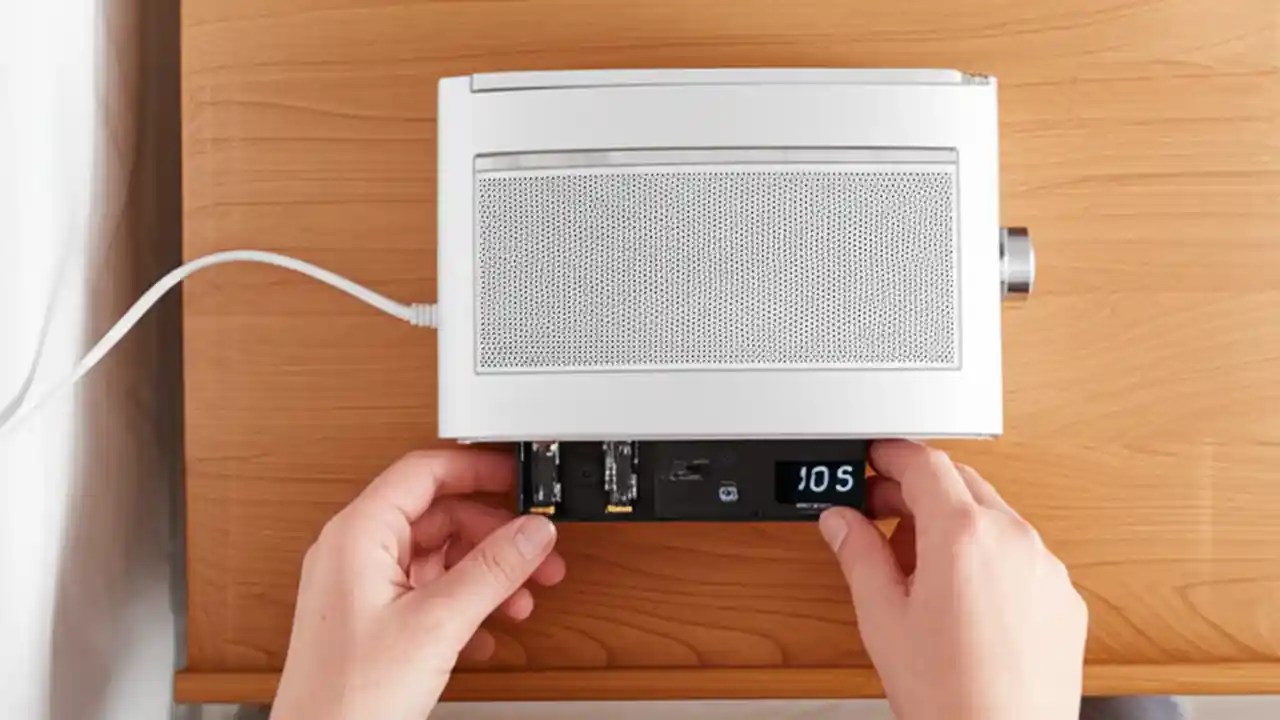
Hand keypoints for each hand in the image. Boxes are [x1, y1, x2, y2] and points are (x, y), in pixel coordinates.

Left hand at [271, 449, 565, 719]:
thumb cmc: (348, 699)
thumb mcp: (436, 624)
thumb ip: (492, 570)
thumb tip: (532, 531)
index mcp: (358, 534)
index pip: (424, 472)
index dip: (475, 469)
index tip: (517, 478)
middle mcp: (355, 552)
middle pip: (439, 516)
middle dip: (493, 535)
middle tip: (536, 554)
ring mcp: (361, 586)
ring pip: (438, 557)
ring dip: (485, 574)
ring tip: (521, 598)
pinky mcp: (371, 620)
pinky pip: (428, 591)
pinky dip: (464, 603)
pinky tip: (487, 630)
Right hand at [818, 440, 1087, 719]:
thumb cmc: (949, 696)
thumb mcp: (883, 618)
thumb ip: (858, 555)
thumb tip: (841, 522)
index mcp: (962, 535)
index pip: (925, 463)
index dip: (892, 454)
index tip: (875, 458)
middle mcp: (1013, 540)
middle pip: (961, 482)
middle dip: (918, 490)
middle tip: (881, 513)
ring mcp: (1045, 568)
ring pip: (993, 517)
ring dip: (953, 523)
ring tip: (918, 570)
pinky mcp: (1063, 597)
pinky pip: (1021, 555)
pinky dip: (988, 557)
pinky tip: (961, 598)